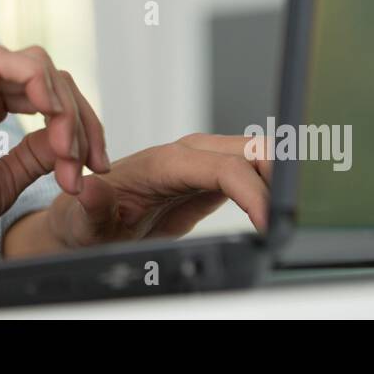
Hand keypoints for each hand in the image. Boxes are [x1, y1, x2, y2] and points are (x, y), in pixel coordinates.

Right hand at [0, 45, 110, 269]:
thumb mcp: (1, 182)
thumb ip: (31, 156)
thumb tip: (63, 141)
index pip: (43, 91)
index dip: (79, 124)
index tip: (93, 168)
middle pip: (46, 75)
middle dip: (81, 117)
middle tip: (90, 165)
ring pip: (33, 64)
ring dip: (64, 107)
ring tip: (68, 154)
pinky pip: (1, 62)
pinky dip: (37, 82)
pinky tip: (51, 115)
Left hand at [39, 133, 272, 249]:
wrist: (86, 220)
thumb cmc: (85, 217)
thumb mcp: (82, 220)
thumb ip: (91, 207)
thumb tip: (92, 188)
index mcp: (163, 162)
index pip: (223, 167)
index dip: (252, 191)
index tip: (268, 222)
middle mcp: (188, 155)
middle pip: (251, 151)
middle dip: (279, 179)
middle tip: (291, 221)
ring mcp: (202, 164)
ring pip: (258, 157)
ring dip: (279, 181)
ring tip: (288, 219)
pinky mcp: (210, 180)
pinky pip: (251, 174)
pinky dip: (270, 189)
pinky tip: (275, 214)